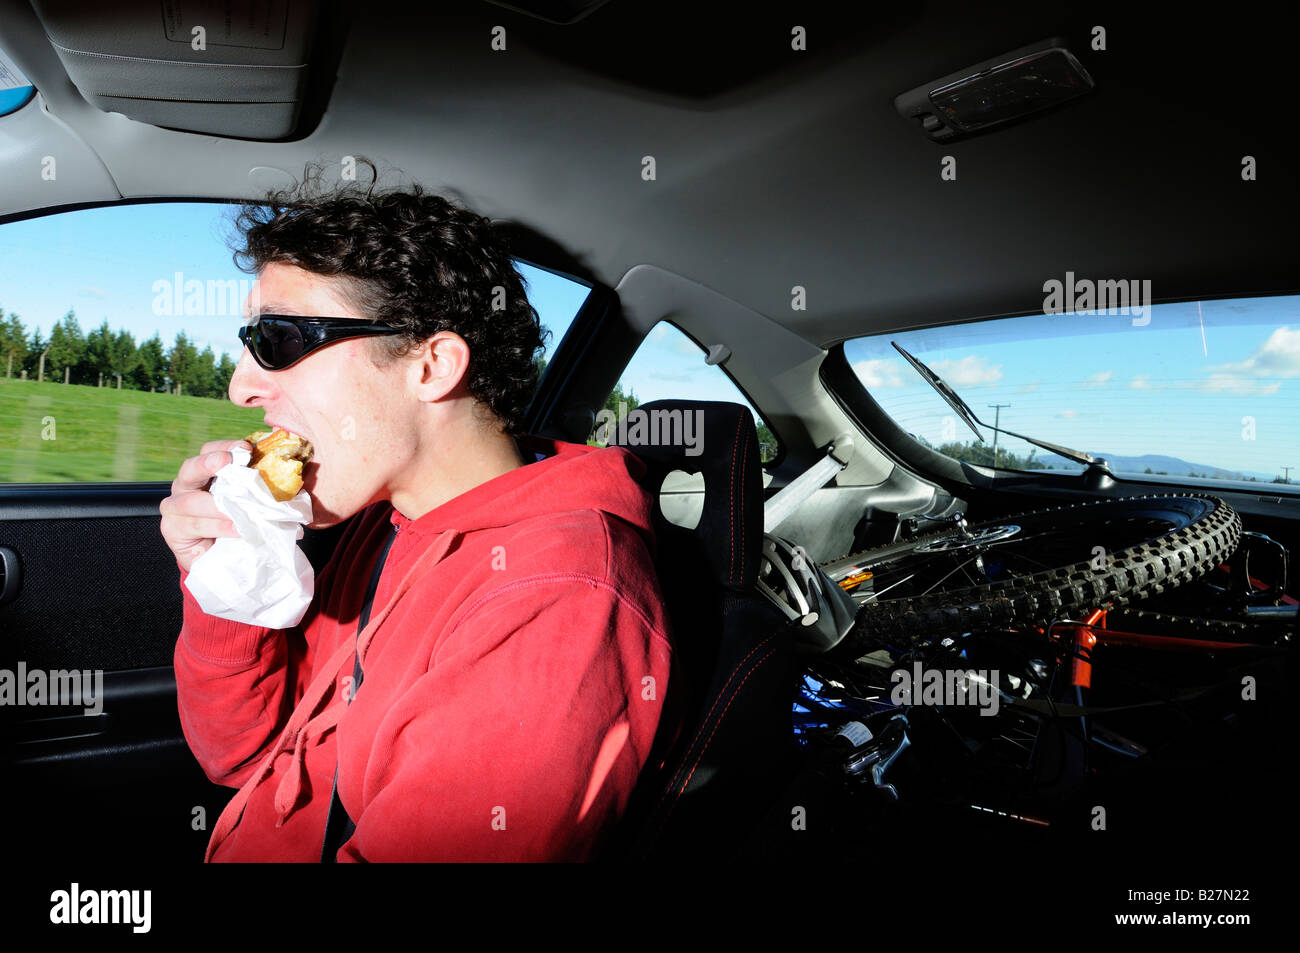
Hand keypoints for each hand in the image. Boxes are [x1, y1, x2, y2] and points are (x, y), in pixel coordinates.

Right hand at [160, 439, 250, 572]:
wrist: (221, 559)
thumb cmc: (237, 525)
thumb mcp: (248, 503)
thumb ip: (258, 488)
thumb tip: (289, 477)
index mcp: (204, 473)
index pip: (210, 451)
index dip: (226, 446)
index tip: (246, 448)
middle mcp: (186, 486)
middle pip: (190, 468)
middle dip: (208, 463)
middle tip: (227, 462)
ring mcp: (174, 507)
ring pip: (190, 501)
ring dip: (216, 505)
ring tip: (239, 511)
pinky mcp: (172, 530)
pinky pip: (193, 525)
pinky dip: (217, 526)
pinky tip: (235, 528)